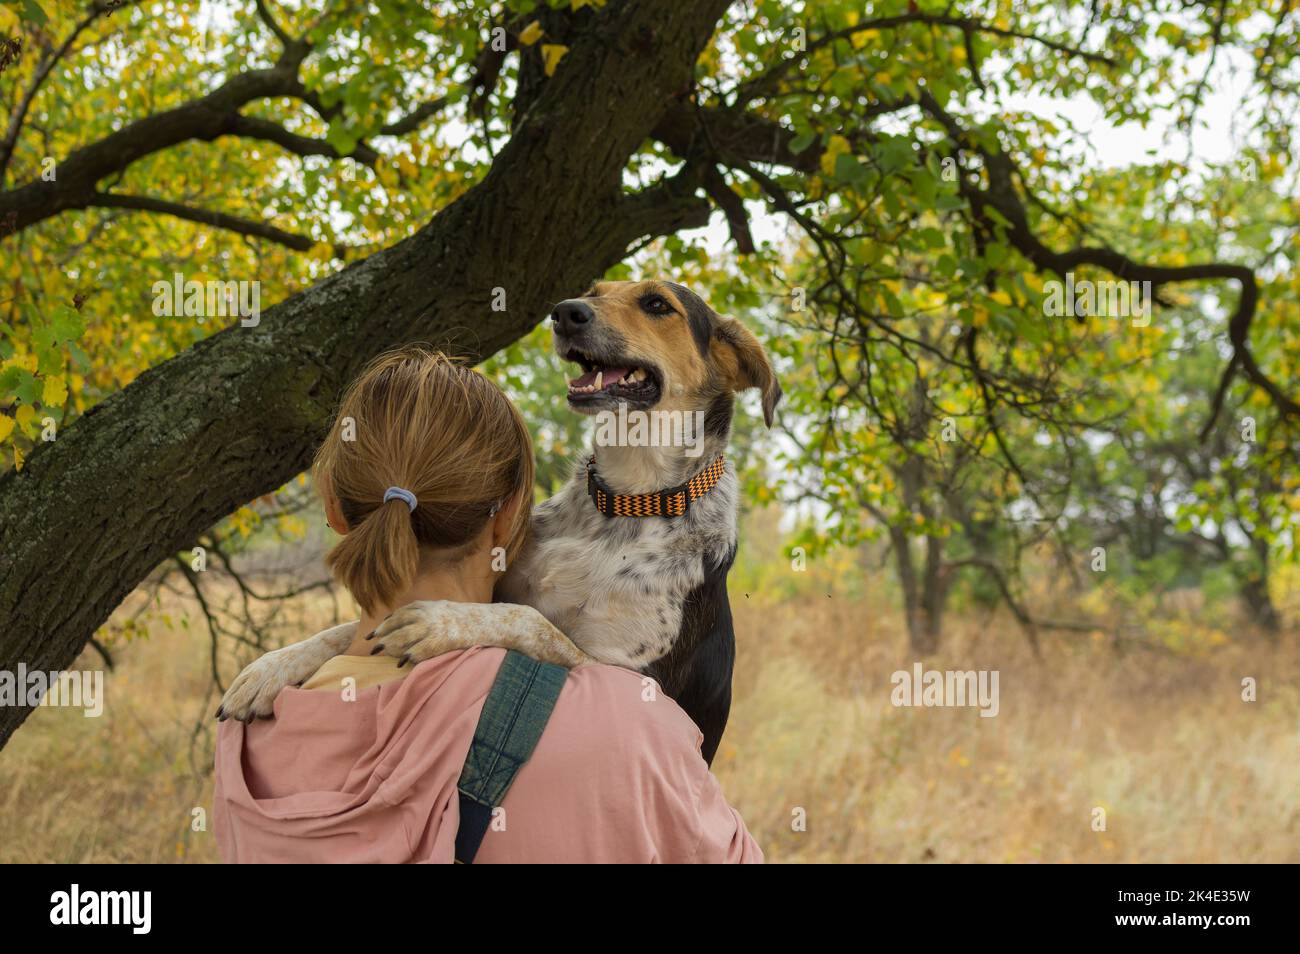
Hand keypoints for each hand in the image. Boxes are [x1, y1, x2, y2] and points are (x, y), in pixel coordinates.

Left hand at [217, 621, 356, 721]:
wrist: (322, 647)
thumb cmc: (304, 661)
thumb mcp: (281, 668)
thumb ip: (268, 681)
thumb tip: (256, 702)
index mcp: (260, 665)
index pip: (237, 683)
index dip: (227, 699)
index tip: (219, 714)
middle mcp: (262, 667)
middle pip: (240, 688)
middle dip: (231, 705)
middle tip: (224, 719)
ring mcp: (273, 670)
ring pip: (249, 692)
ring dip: (243, 708)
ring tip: (241, 720)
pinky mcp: (284, 674)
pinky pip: (267, 693)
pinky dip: (261, 706)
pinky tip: (260, 714)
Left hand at [370, 601, 591, 668]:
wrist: (501, 622)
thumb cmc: (477, 621)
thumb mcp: (452, 614)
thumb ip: (435, 618)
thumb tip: (419, 631)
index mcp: (434, 605)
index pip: (405, 612)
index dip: (388, 622)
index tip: (375, 631)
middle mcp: (434, 613)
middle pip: (401, 623)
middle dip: (385, 634)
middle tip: (371, 645)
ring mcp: (441, 625)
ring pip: (408, 635)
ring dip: (392, 645)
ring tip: (380, 655)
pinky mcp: (448, 639)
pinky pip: (424, 647)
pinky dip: (411, 654)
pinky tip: (403, 663)